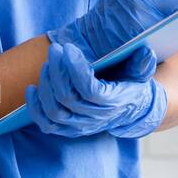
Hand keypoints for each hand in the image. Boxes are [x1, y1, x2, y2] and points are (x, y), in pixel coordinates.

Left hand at [25, 43, 167, 140]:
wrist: (128, 109)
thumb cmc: (130, 84)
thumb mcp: (140, 72)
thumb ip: (142, 64)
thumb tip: (146, 53)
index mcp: (113, 102)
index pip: (89, 90)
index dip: (75, 69)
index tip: (69, 48)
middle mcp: (96, 118)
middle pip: (68, 98)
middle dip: (57, 71)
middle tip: (55, 49)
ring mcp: (80, 126)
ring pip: (54, 112)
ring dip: (46, 86)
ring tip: (48, 63)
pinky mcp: (67, 129)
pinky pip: (46, 124)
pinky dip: (35, 108)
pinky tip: (31, 87)